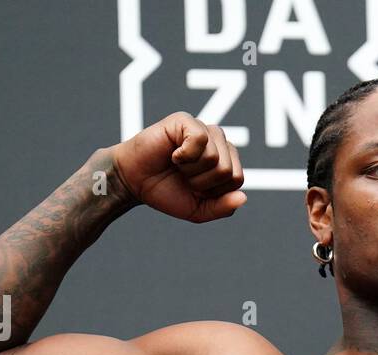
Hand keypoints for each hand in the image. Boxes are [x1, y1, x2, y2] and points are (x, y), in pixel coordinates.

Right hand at [111, 111, 246, 222]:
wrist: (135, 183)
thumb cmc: (167, 192)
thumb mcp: (198, 210)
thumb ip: (223, 208)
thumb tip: (243, 197)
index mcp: (226, 160)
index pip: (237, 180)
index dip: (213, 192)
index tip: (194, 188)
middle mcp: (217, 142)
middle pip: (228, 171)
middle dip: (203, 183)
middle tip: (184, 176)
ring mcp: (202, 130)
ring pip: (215, 158)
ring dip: (192, 171)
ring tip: (178, 165)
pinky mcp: (185, 121)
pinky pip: (201, 139)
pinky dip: (185, 155)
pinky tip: (174, 154)